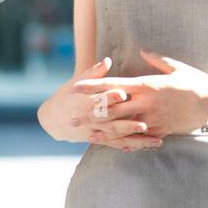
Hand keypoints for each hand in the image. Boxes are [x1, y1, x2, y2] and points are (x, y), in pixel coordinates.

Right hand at [43, 58, 160, 148]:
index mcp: (86, 101)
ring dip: (135, 139)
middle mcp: (91, 118)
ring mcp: (94, 130)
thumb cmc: (68, 95)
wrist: (54, 119)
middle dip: (127, 123)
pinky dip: (128, 146)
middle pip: (111, 121)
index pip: (99, 98)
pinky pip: (114, 144)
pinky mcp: (97, 138)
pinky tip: (143, 147)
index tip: (123, 93)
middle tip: (144, 124)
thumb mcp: (77, 82)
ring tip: (154, 140)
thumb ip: (94, 73)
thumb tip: (107, 60)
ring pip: (116, 136)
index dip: (111, 97)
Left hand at [73, 48, 207, 141]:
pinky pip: (137, 138)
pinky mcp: (159, 131)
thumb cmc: (196, 82)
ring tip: (84, 131)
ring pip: (121, 126)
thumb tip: (141, 50)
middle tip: (70, 115)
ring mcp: (152, 119)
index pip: (113, 85)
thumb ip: (156, 59)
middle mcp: (145, 103)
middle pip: (112, 108)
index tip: (76, 88)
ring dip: (102, 129)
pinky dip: (122, 140)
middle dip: (90, 111)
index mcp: (146, 84)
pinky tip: (110, 144)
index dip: (93, 86)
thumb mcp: (176, 67)